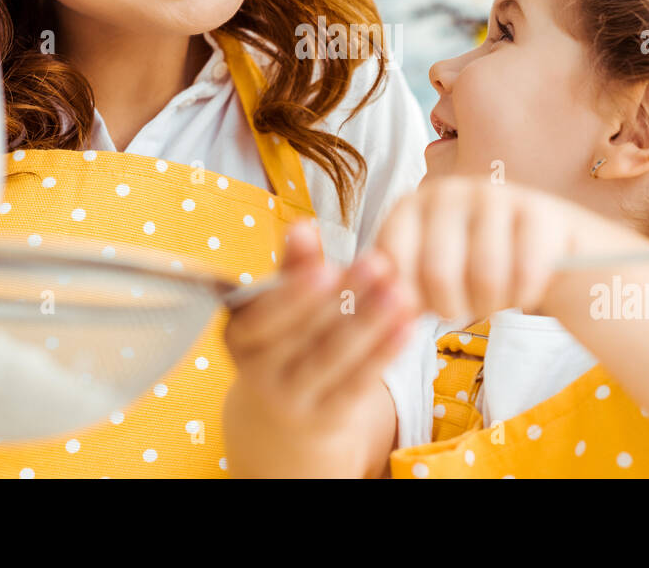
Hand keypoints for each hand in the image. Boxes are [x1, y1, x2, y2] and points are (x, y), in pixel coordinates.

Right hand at [222, 219, 413, 475]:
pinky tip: (408, 327)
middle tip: (377, 262)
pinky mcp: (326, 419)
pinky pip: (357, 384)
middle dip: (343, 297)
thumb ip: (292, 269)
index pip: (263, 316)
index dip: (293, 292)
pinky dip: (384, 354)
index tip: (326, 265)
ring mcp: (291, 401)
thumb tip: (303, 225)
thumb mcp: (277, 311)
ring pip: (331, 360)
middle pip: (303, 335)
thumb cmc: (284, 346)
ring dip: (370, 323)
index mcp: (240, 337)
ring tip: (401, 292)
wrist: (280, 425)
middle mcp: (259, 373)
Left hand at [372, 176, 648, 321]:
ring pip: (485, 278)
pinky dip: (525, 295)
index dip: (407, 302)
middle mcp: (447, 191)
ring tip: (492, 298)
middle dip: (453, 307)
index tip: (423, 309)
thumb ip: (390, 286)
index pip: (391, 265)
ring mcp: (494, 195)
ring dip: (491, 304)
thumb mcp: (424, 274)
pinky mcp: (539, 210)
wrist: (545, 252)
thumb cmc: (473, 269)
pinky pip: (526, 275)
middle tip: (463, 309)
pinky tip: (525, 288)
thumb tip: (352, 307)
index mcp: (408, 206)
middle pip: (438, 274)